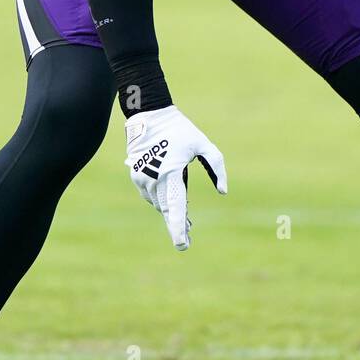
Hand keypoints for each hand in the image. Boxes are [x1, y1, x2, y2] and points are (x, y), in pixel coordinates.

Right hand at [125, 106, 226, 249]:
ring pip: (159, 203)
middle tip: (188, 239)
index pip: (175, 205)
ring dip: (171, 211)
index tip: (183, 245)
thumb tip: (223, 191)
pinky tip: (174, 200)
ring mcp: (142, 178)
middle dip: (178, 225)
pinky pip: (151, 195)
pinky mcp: (137, 176)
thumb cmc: (179, 129)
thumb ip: (216, 167)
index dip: (178, 227)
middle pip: (167, 210)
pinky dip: (162, 200)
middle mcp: (153, 178)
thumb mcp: (203, 144)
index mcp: (170, 171)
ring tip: (187, 221)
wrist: (149, 115)